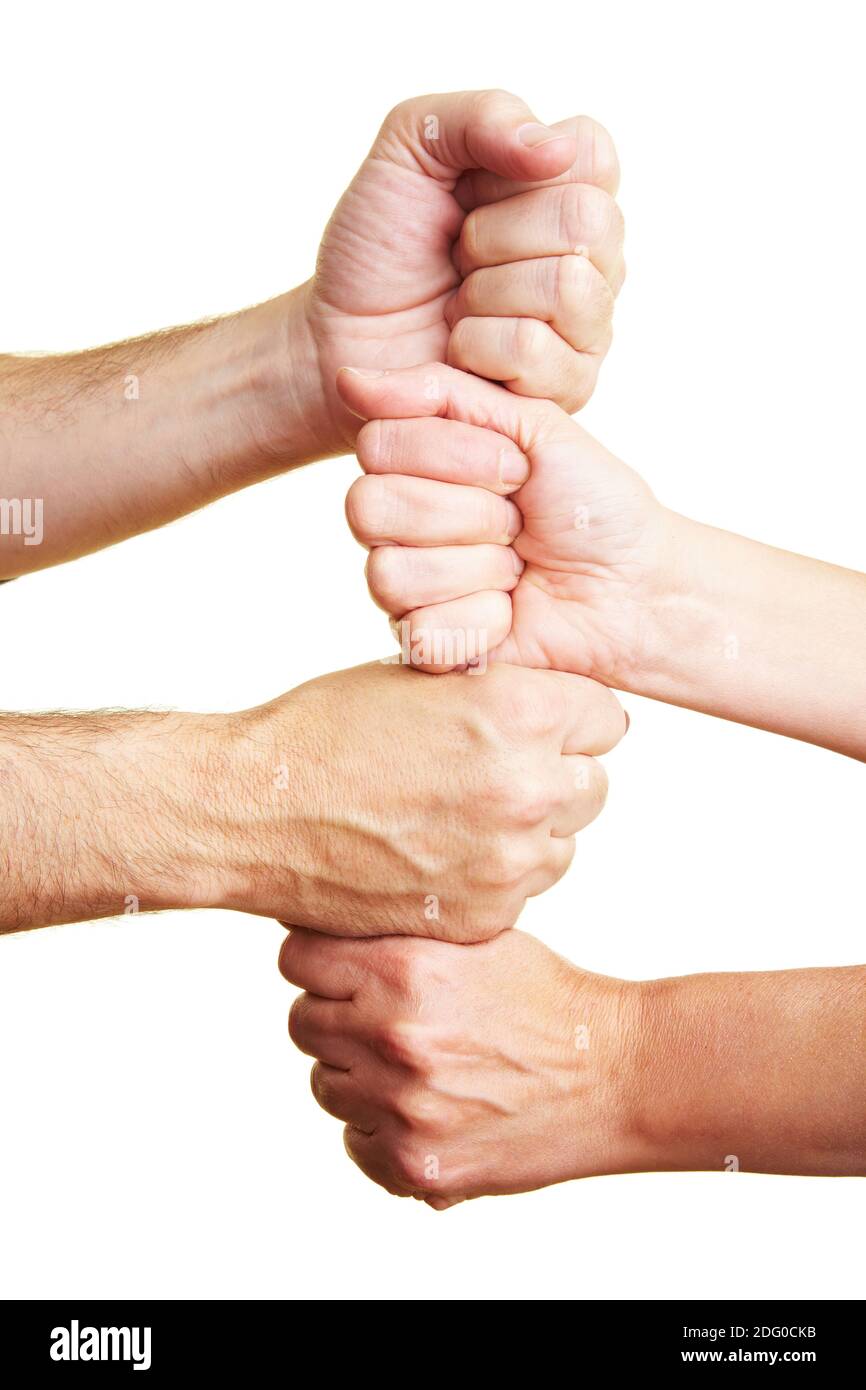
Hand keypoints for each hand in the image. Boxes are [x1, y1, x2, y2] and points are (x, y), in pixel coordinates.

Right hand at [224, 660, 625, 940]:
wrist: (254, 812)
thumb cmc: (327, 732)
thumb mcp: (423, 679)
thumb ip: (501, 691)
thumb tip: (552, 705)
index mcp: (521, 712)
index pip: (604, 716)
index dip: (566, 717)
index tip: (534, 725)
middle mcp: (528, 788)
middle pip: (593, 782)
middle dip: (555, 774)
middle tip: (493, 772)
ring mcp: (508, 861)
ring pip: (563, 843)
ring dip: (529, 830)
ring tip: (457, 814)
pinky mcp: (483, 915)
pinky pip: (522, 891)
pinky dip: (492, 876)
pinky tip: (436, 853)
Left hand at [279, 927, 640, 1204]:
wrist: (615, 1074)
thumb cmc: (546, 997)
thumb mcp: (475, 937)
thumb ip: (400, 936)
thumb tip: (325, 924)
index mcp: (406, 968)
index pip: (297, 958)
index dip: (315, 961)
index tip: (333, 968)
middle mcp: (393, 1036)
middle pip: (303, 1023)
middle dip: (335, 1018)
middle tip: (379, 1020)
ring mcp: (402, 1106)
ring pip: (327, 1086)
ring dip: (357, 1076)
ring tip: (415, 1066)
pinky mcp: (416, 1165)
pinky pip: (355, 1144)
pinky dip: (379, 1131)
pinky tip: (425, 1110)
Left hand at [294, 90, 622, 457]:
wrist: (335, 338)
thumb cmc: (379, 248)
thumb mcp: (409, 150)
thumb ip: (480, 117)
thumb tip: (553, 150)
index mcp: (567, 191)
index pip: (592, 153)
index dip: (516, 172)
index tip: (465, 196)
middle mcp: (593, 258)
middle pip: (587, 222)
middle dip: (494, 236)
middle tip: (456, 257)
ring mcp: (587, 327)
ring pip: (567, 287)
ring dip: (484, 294)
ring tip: (457, 307)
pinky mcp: (565, 389)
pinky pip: (536, 353)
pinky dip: (475, 346)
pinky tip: (459, 351)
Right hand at [340, 362, 664, 689]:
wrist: (636, 586)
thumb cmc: (591, 504)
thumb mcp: (530, 424)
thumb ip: (440, 393)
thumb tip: (348, 377)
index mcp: (416, 464)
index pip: (377, 445)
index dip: (455, 456)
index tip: (517, 469)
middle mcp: (399, 525)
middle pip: (368, 509)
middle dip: (466, 513)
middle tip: (517, 524)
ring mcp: (408, 588)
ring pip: (389, 576)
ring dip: (477, 570)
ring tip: (516, 571)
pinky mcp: (427, 644)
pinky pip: (418, 632)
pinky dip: (483, 623)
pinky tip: (510, 615)